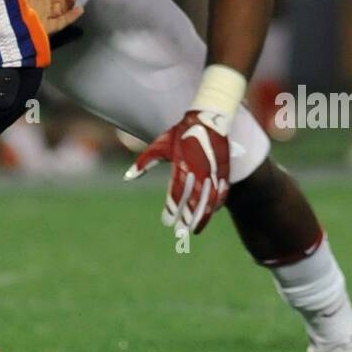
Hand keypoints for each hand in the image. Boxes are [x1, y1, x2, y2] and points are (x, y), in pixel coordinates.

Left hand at [124, 109, 230, 236]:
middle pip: (193, 201)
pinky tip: (212, 214)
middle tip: (180, 233)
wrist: (209, 117)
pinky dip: (217, 205)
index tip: (166, 222)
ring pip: (209, 201)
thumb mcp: (160, 145)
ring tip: (195, 230)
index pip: (176, 194)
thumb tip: (127, 177)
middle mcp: (199, 170)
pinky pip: (222, 192)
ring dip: (202, 217)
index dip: (172, 210)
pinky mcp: (224, 170)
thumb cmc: (181, 132)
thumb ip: (144, 162)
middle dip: (186, 219)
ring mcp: (214, 171)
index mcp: (182, 165)